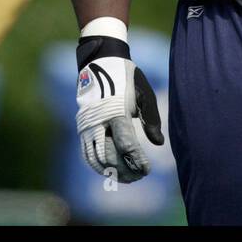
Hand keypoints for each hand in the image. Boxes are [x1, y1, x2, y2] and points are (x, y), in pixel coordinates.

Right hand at [75, 34, 164, 182]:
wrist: (100, 62)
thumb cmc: (127, 78)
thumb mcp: (144, 93)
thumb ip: (151, 118)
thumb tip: (159, 143)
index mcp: (116, 111)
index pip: (125, 143)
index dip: (136, 160)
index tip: (147, 170)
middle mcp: (98, 121)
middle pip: (110, 155)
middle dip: (125, 170)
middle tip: (140, 176)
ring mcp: (87, 126)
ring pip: (96, 158)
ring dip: (112, 172)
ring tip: (128, 178)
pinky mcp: (82, 129)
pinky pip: (87, 154)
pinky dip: (98, 166)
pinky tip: (112, 171)